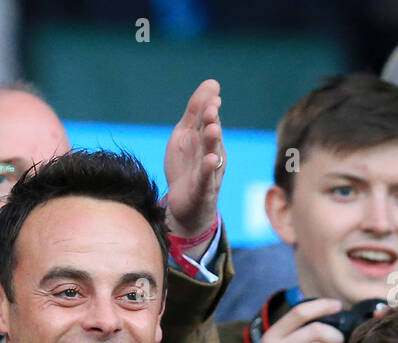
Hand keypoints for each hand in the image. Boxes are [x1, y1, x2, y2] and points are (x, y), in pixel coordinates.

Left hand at [164, 79, 226, 245]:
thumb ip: (194, 111)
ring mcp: (209, 171)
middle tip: (211, 109)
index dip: (209, 108)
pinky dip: (209, 170)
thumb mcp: (185, 136)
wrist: (185, 204)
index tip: (212, 94)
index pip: (208, 120)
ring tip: (212, 129)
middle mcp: (211, 153)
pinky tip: (210, 160)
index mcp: (206, 139)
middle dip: (211, 122)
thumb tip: (212, 83)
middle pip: (212, 135)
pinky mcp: (203, 190)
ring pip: (212, 155)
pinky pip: (207, 179)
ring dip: (213, 142)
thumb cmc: (186, 166)